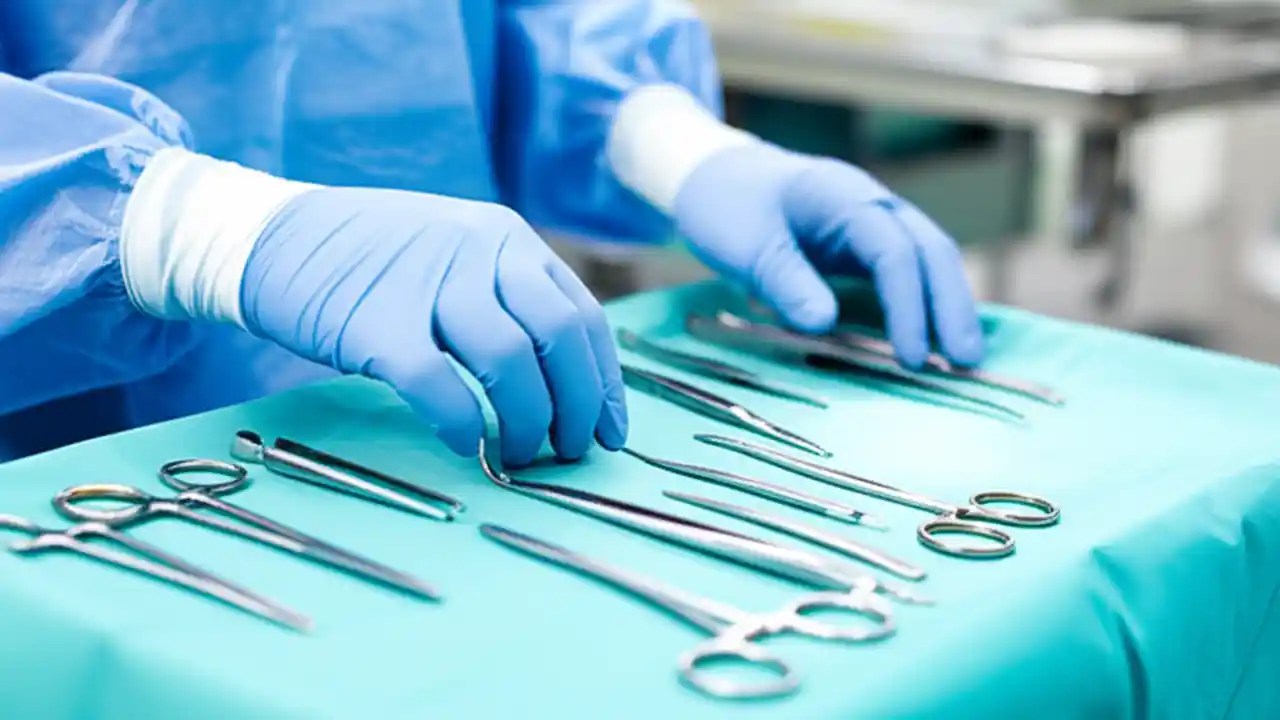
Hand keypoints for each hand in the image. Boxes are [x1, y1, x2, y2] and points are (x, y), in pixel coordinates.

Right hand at [240, 188, 626, 465]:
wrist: (274, 236)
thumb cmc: (373, 260)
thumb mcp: (456, 252)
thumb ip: (507, 297)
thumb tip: (565, 382)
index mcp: (507, 237)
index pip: (582, 318)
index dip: (604, 384)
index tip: (609, 432)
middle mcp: (478, 250)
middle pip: (558, 340)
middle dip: (577, 408)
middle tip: (568, 451)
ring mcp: (427, 283)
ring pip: (510, 365)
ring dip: (527, 423)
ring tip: (520, 455)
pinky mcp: (376, 323)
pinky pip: (440, 387)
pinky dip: (462, 425)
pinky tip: (467, 446)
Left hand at [672, 143, 983, 367]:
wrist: (716, 179)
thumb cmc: (727, 209)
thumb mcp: (745, 248)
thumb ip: (784, 281)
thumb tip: (824, 323)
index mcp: (843, 196)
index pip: (894, 252)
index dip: (907, 307)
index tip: (911, 359)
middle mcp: (873, 204)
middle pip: (931, 251)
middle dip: (951, 307)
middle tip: (966, 364)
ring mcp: (876, 223)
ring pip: (930, 260)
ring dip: (949, 307)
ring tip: (964, 361)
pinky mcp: (869, 246)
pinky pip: (910, 272)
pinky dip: (926, 304)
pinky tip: (936, 341)